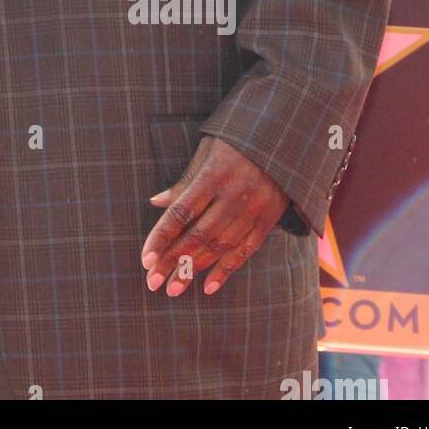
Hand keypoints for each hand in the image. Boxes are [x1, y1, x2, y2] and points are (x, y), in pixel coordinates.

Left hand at [140, 136, 288, 296]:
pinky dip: (226, 270)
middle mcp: (233, 196)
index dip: (162, 237)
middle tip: (153, 282)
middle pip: (198, 235)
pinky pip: (245, 251)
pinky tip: (209, 287)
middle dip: (174, 261)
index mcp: (213, 176)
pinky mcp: (268, 220)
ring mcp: (253, 210)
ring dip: (195, 270)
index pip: (181, 212)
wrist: (282, 140)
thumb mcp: (206, 152)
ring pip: (220, 247)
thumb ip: (184, 182)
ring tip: (174, 288)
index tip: (146, 259)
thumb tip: (156, 202)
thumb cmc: (234, 143)